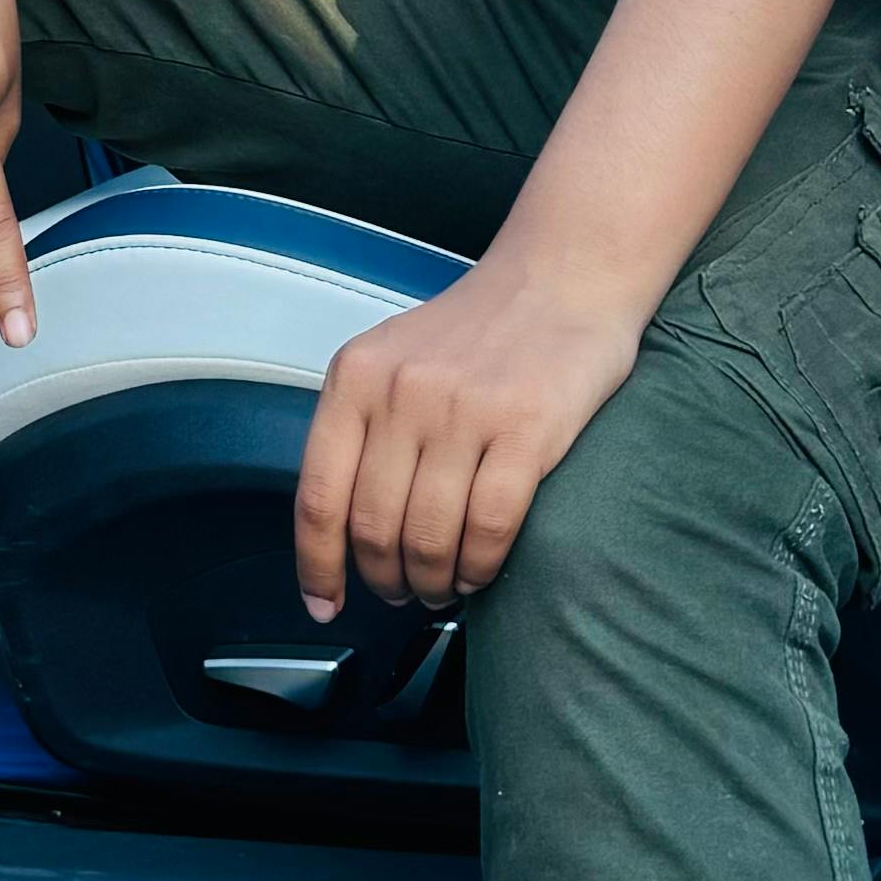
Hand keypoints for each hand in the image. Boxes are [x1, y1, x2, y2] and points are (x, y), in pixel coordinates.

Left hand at [291, 252, 646, 620]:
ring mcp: (463, 410)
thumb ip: (365, 430)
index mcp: (356, 377)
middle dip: (386, 580)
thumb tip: (343, 532)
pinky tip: (482, 569)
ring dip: (433, 582)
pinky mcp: (526, 429)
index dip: (317, 566)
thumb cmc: (480, 331)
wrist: (563, 276)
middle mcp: (401, 392)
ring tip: (443, 585)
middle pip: (373, 528)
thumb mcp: (394, 361)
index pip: (319, 497)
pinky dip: (481, 565)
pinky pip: (488, 528)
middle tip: (403, 592)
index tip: (324, 603)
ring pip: (428, 537)